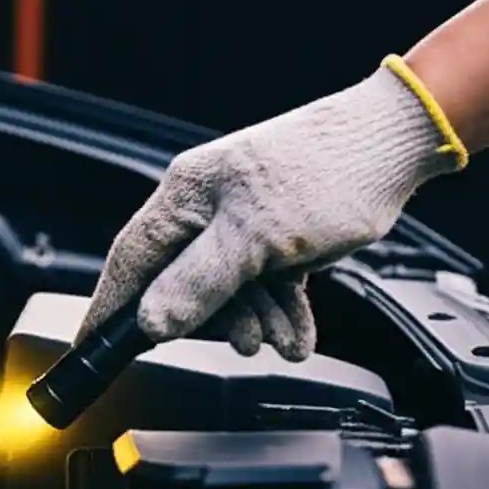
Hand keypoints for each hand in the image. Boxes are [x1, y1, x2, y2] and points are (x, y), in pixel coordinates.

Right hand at [79, 63, 461, 360]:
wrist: (397, 142)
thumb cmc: (327, 172)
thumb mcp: (256, 241)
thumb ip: (198, 284)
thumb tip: (151, 321)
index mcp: (186, 196)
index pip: (130, 260)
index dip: (109, 307)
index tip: (92, 346)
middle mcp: (207, 206)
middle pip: (183, 282)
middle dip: (217, 321)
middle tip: (246, 343)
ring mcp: (243, 219)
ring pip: (229, 290)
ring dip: (258, 321)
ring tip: (287, 339)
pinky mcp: (277, 232)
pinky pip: (263, 285)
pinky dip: (280, 310)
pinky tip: (298, 331)